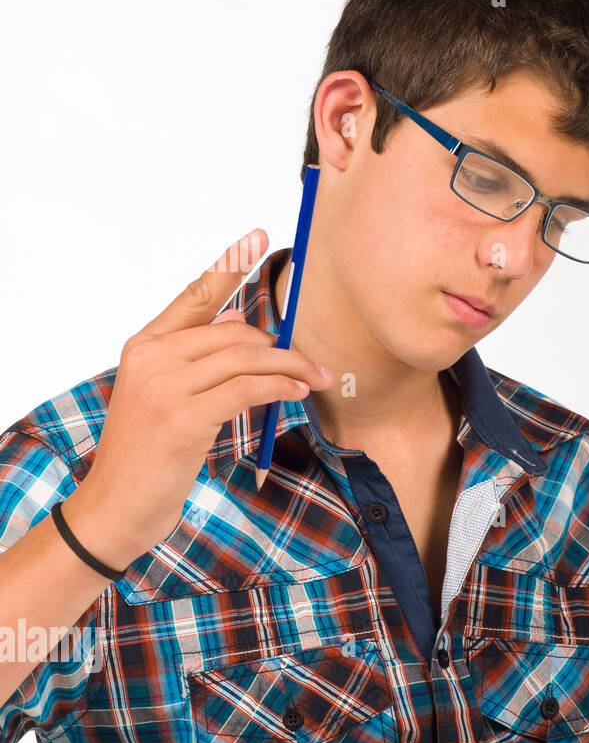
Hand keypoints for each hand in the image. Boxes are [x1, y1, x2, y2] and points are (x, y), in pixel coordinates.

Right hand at [61, 230, 333, 569]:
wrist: (117, 506)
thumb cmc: (149, 455)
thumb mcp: (165, 398)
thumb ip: (196, 360)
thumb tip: (239, 326)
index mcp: (144, 345)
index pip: (194, 294)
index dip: (229, 265)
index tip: (256, 237)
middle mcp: (152, 357)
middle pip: (235, 332)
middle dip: (282, 347)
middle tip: (315, 365)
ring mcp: (166, 386)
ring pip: (247, 357)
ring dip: (292, 367)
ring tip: (317, 379)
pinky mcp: (185, 417)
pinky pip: (249, 387)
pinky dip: (281, 385)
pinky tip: (298, 391)